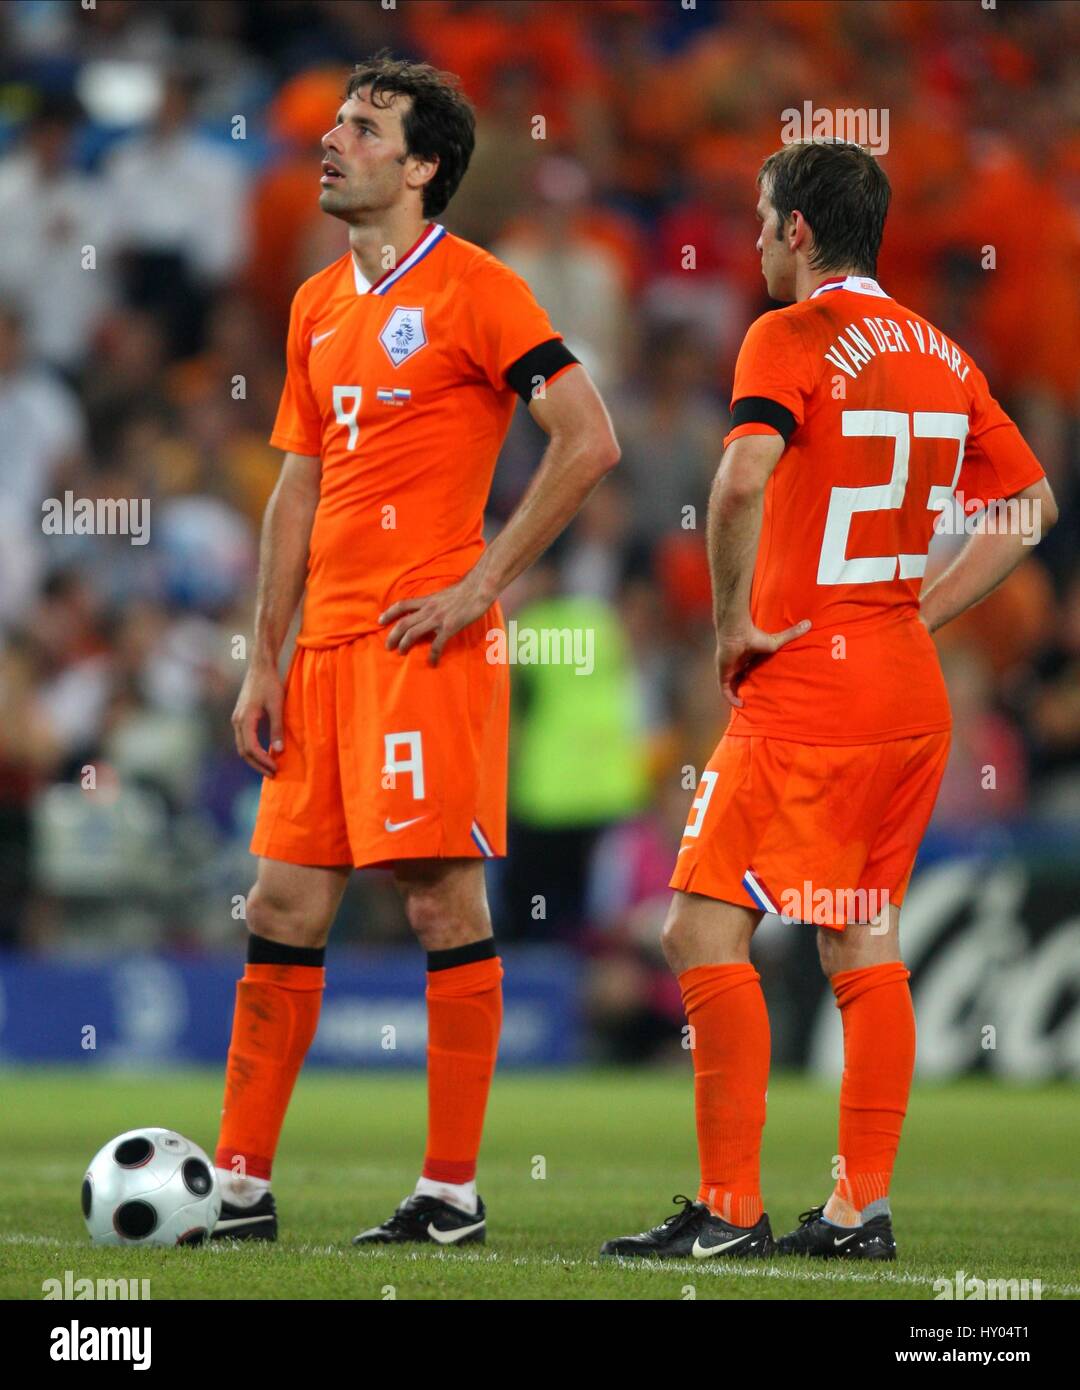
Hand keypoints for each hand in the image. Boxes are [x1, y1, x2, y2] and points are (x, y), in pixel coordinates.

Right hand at [232, 661, 283, 775]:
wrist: (260, 667)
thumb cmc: (270, 684)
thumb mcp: (277, 706)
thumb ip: (277, 729)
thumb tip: (279, 751)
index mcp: (244, 719)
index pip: (251, 748)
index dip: (263, 761)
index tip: (276, 768)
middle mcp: (237, 721)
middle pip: (244, 751)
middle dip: (258, 765)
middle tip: (273, 774)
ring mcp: (237, 719)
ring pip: (242, 746)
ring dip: (255, 759)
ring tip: (269, 767)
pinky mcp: (240, 716)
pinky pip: (244, 739)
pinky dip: (253, 749)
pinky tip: (264, 753)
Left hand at [380, 576, 493, 664]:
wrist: (479, 588)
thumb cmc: (465, 591)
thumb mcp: (443, 595)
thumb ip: (434, 603)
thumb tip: (428, 611)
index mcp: (427, 601)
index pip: (402, 605)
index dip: (389, 613)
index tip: (379, 620)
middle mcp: (429, 609)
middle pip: (403, 622)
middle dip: (393, 635)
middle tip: (388, 646)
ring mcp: (438, 618)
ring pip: (413, 632)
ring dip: (405, 644)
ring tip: (401, 653)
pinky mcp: (449, 626)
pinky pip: (437, 644)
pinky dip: (433, 655)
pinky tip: (432, 662)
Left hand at [716, 618, 810, 708]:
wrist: (737, 633)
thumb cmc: (755, 636)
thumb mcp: (776, 641)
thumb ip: (791, 634)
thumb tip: (809, 623)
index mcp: (746, 658)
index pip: (748, 670)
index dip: (753, 679)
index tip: (761, 688)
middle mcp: (736, 664)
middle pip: (739, 679)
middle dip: (745, 689)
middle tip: (755, 700)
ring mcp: (728, 669)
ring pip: (731, 686)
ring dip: (738, 695)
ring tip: (748, 705)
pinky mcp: (722, 674)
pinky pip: (725, 690)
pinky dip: (731, 698)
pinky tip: (740, 705)